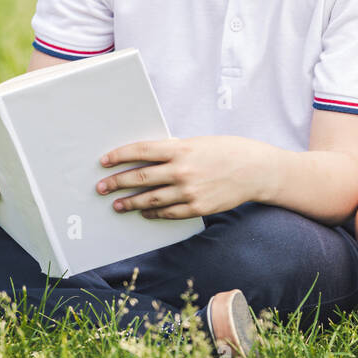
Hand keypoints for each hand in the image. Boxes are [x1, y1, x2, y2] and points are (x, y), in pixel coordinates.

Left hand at [96, 135, 268, 218]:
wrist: (257, 170)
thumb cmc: (228, 151)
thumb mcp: (199, 143)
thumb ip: (175, 150)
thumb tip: (149, 158)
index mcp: (181, 149)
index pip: (141, 151)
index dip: (119, 156)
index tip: (104, 161)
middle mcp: (182, 170)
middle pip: (140, 177)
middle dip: (117, 183)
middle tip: (101, 188)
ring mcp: (189, 191)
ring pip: (151, 199)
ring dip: (131, 202)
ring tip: (117, 205)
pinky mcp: (198, 207)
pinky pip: (169, 213)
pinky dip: (154, 214)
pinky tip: (145, 213)